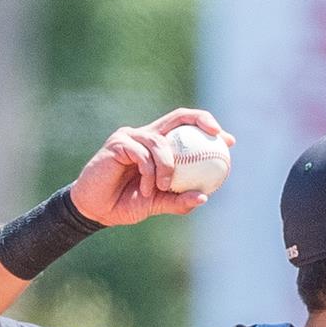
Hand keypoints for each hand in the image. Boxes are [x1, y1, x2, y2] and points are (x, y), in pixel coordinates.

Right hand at [67, 108, 231, 225]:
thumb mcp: (157, 204)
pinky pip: (142, 153)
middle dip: (201, 120)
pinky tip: (146, 187)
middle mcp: (146, 135)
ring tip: (164, 187)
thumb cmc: (126, 204)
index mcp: (158, 146)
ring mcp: (131, 137)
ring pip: (160, 142)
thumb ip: (178, 200)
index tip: (229, 141)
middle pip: (178, 117)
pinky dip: (148, 172)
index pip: (186, 128)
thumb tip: (204, 198)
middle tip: (217, 135)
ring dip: (166, 167)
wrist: (96, 210)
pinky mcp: (118, 143)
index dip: (208, 128)